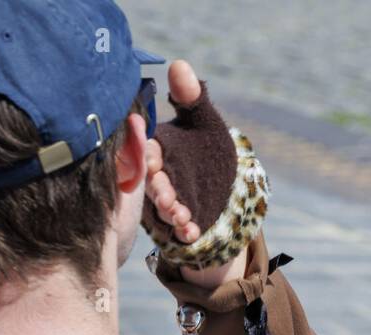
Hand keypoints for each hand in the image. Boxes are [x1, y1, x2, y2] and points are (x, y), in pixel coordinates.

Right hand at [144, 59, 201, 244]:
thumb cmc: (206, 146)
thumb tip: (179, 64)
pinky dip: (184, 232)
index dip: (148, 158)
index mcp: (157, 149)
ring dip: (171, 213)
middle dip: (159, 191)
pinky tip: (192, 234)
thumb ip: (190, 96)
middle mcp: (156, 176)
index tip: (154, 161)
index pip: (146, 152)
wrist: (223, 183)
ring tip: (181, 216)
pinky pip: (178, 229)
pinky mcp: (179, 221)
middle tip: (167, 197)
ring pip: (163, 209)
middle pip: (152, 184)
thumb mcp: (203, 120)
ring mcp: (166, 201)